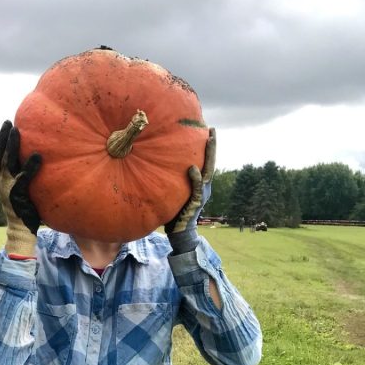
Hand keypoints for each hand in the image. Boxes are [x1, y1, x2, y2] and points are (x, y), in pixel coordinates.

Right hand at [0, 121, 41, 256]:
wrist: (21, 231)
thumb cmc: (25, 210)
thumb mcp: (21, 190)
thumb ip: (25, 177)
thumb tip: (38, 160)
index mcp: (2, 180)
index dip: (1, 140)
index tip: (6, 125)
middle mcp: (2, 182)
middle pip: (0, 155)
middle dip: (3, 137)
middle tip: (9, 122)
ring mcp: (8, 188)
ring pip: (8, 163)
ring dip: (12, 146)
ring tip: (17, 131)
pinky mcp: (18, 196)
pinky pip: (24, 178)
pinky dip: (31, 167)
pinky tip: (38, 156)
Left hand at [165, 127, 215, 251]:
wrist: (180, 234)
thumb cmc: (174, 214)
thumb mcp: (173, 193)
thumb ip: (169, 180)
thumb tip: (153, 164)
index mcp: (200, 185)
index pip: (205, 162)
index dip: (207, 148)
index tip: (208, 131)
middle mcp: (204, 188)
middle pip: (210, 163)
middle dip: (212, 147)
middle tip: (212, 130)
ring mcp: (201, 195)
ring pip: (208, 172)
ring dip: (209, 156)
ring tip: (208, 140)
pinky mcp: (195, 204)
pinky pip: (196, 188)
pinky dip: (196, 178)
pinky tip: (192, 168)